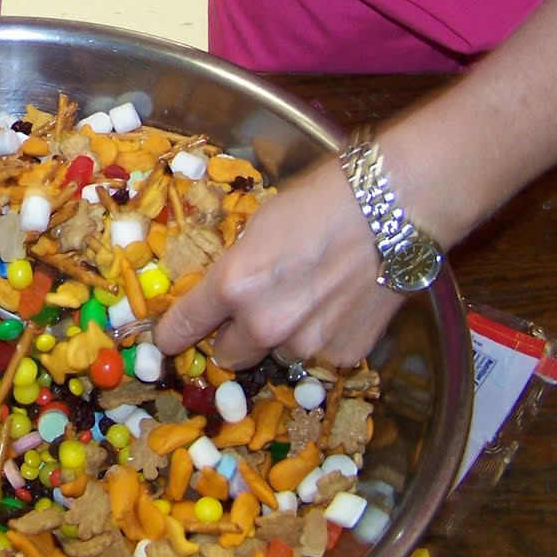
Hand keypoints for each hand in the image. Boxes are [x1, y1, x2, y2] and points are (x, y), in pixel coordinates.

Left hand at [154, 158, 403, 367]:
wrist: (389, 207)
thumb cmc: (319, 200)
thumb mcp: (258, 226)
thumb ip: (236, 267)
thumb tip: (222, 290)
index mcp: (233, 285)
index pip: (183, 326)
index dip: (171, 334)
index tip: (166, 340)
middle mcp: (264, 323)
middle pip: (229, 356)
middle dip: (233, 338)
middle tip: (250, 314)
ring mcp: (307, 344)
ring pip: (278, 354)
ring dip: (283, 337)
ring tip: (309, 298)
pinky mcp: (344, 355)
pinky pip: (320, 354)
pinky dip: (323, 336)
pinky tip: (340, 302)